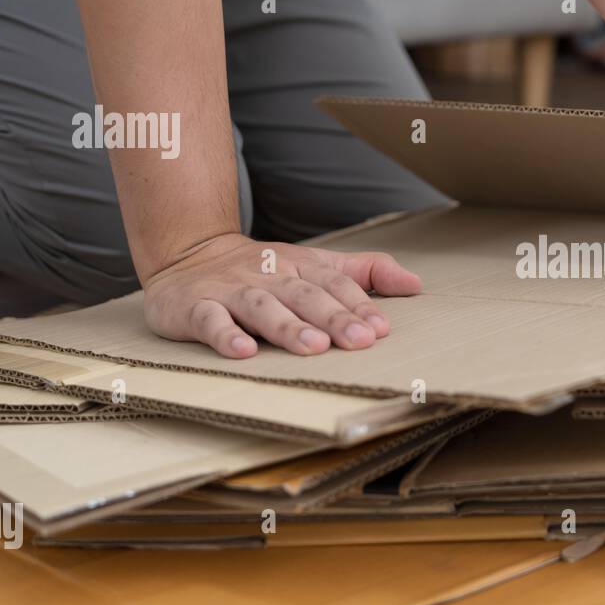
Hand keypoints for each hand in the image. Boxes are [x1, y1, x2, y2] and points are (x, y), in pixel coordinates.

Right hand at [141, 233, 421, 357]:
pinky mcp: (195, 306)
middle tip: (359, 342)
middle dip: (334, 318)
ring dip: (287, 326)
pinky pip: (209, 320)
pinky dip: (224, 335)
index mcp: (301, 266)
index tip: (381, 329)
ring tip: (313, 347)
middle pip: (305, 296)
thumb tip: (415, 284)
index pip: (335, 284)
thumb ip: (364, 273)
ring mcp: (232, 289)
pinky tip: (242, 352)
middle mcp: (270, 275)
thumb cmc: (266, 269)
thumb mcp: (317, 264)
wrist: (189, 252)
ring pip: (262, 306)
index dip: (359, 305)